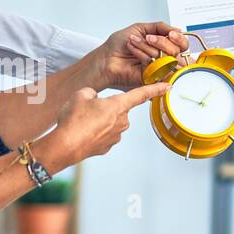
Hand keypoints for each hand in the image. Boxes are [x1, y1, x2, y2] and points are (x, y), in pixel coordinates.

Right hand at [40, 83, 167, 169]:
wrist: (65, 145)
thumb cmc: (73, 119)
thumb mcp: (81, 95)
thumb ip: (92, 92)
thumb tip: (94, 98)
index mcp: (118, 105)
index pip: (141, 94)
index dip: (155, 89)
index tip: (168, 86)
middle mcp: (122, 121)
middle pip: (118, 109)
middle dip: (105, 107)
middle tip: (87, 109)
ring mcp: (116, 135)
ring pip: (110, 122)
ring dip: (99, 120)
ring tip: (82, 122)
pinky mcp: (108, 146)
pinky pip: (104, 134)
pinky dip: (95, 132)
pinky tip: (84, 133)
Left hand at [86, 22, 188, 91]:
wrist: (106, 57)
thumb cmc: (119, 45)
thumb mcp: (141, 28)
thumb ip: (161, 27)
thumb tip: (178, 30)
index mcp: (163, 45)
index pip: (182, 45)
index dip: (179, 39)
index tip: (171, 34)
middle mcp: (163, 58)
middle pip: (177, 52)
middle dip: (162, 42)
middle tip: (149, 38)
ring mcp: (158, 69)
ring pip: (166, 58)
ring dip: (147, 46)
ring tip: (134, 42)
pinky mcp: (152, 78)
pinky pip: (155, 65)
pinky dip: (142, 54)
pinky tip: (133, 51)